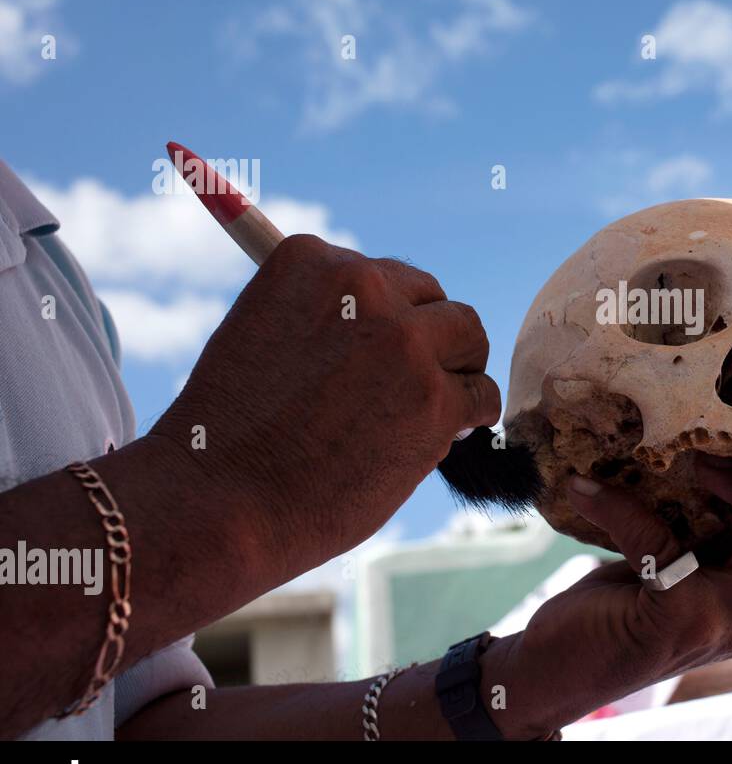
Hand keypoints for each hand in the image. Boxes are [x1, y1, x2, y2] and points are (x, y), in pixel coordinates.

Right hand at [148, 235, 499, 582]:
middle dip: (427, 341)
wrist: (218, 504)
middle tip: (408, 387)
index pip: (380, 275)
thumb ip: (320, 316)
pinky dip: (471, 417)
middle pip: (432, 299)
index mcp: (310, 259)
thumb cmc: (228, 435)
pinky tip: (443, 437)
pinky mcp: (434, 399)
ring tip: (426, 409)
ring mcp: (403, 342)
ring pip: (468, 335)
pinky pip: (481, 394)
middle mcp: (362, 285)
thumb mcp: (260, 337)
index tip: (370, 359)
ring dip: (457, 371)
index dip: (384, 320)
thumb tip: (392, 320)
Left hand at [481, 453, 731, 736]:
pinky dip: (622, 508)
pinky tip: (584, 488)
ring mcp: (727, 626)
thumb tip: (723, 428)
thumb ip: (717, 515)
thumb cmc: (623, 602)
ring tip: (710, 450)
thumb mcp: (684, 552)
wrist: (561, 669)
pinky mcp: (676, 623)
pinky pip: (662, 548)